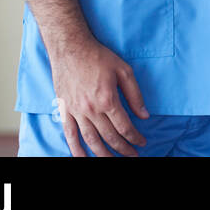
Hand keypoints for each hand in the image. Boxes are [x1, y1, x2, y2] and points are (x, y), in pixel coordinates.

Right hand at [49, 35, 149, 156]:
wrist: (71, 49)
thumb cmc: (99, 57)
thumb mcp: (124, 71)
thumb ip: (135, 95)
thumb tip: (144, 115)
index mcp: (108, 100)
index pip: (124, 127)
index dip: (135, 138)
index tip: (143, 143)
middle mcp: (91, 110)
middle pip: (109, 137)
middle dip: (123, 149)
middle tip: (133, 155)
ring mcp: (76, 112)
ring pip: (90, 140)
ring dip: (102, 154)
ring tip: (112, 161)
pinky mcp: (65, 110)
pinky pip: (69, 135)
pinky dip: (76, 149)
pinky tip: (82, 158)